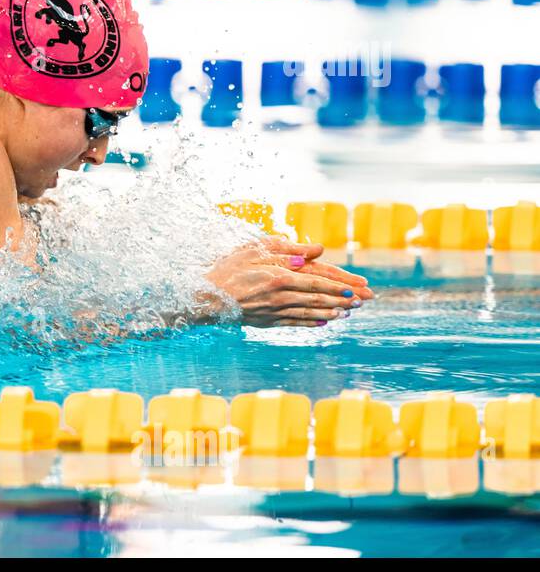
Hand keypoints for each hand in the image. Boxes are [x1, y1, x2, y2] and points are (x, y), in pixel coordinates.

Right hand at [202, 237, 375, 327]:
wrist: (204, 297)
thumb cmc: (227, 268)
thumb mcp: (254, 249)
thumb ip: (286, 249)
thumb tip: (317, 250)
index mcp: (280, 275)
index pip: (319, 278)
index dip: (341, 282)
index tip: (360, 284)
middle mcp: (281, 295)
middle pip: (320, 296)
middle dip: (346, 298)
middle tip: (367, 299)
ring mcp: (275, 311)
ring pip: (312, 311)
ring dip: (335, 310)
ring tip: (351, 311)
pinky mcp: (268, 321)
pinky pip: (297, 322)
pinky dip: (314, 322)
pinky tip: (326, 321)